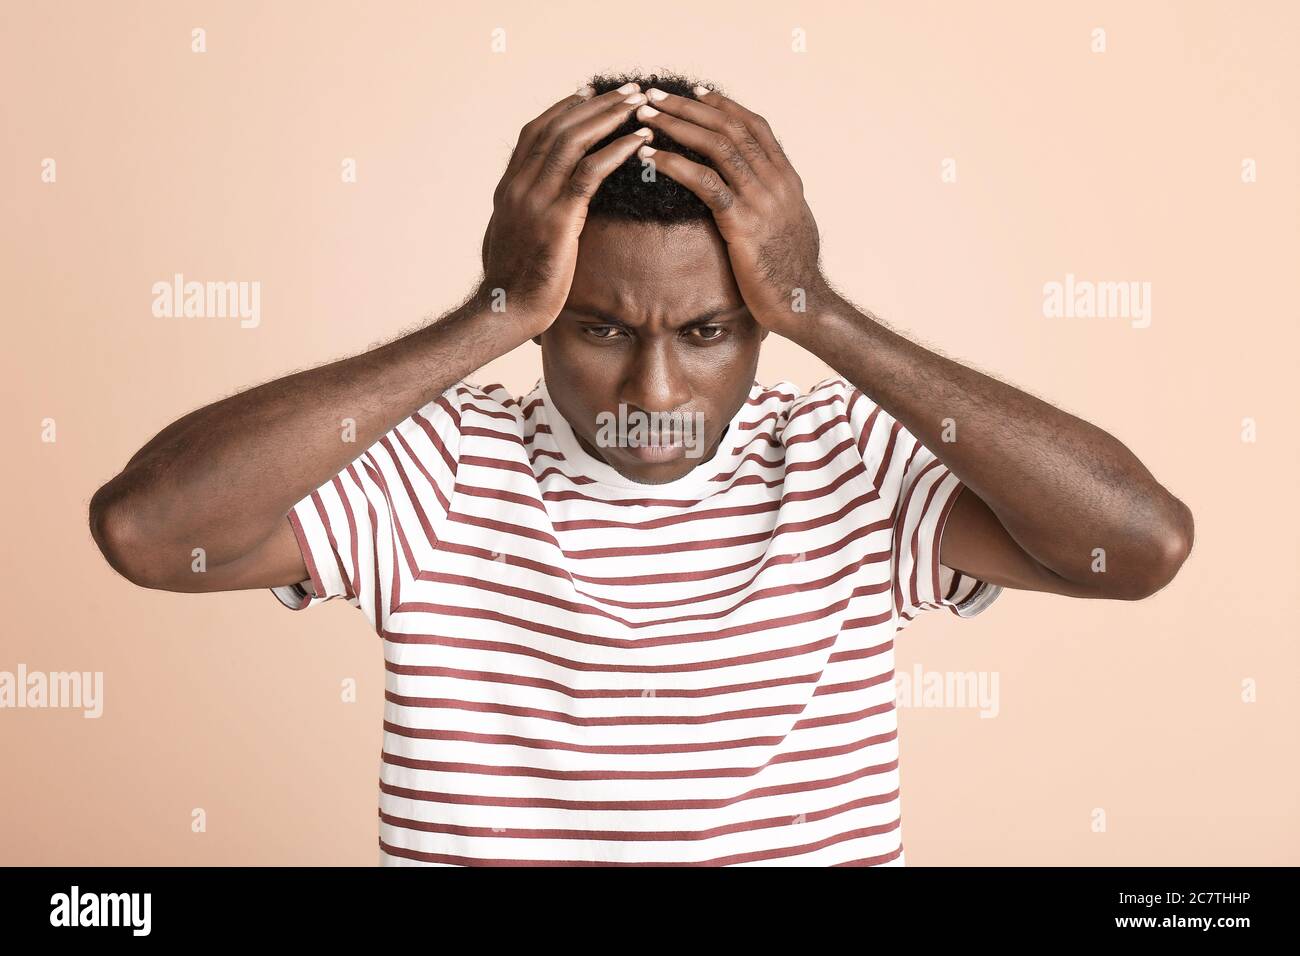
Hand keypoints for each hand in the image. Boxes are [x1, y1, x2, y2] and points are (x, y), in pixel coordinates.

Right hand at [478, 83, 653, 336]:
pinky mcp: (557, 218)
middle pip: (558, 126)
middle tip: (626, 88)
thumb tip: (540, 211)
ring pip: (574, 141)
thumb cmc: (513, 286)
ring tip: (639, 102)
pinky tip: (639, 139)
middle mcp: (519, 185)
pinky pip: (591, 172)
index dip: (564, 109)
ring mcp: (536, 199)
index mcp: (508, 187)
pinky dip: (616, 150)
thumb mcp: (514, 239)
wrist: (505, 312)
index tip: (590, 93)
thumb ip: (525, 216)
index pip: (535, 132)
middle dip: (595, 103)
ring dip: (609, 116)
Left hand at [629, 86, 828, 334]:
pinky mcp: (741, 221)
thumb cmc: (790, 272)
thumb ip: (771, 203)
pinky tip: (649, 156)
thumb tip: (753, 196)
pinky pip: (704, 182)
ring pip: (716, 146)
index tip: (696, 91)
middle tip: (656, 94)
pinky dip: (674, 164)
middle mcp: (776, 180)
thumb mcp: (786, 226)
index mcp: (786, 178)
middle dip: (689, 107)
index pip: (755, 126)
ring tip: (645, 115)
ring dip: (676, 125)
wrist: (803, 302)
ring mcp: (761, 198)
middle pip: (729, 127)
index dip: (724, 106)